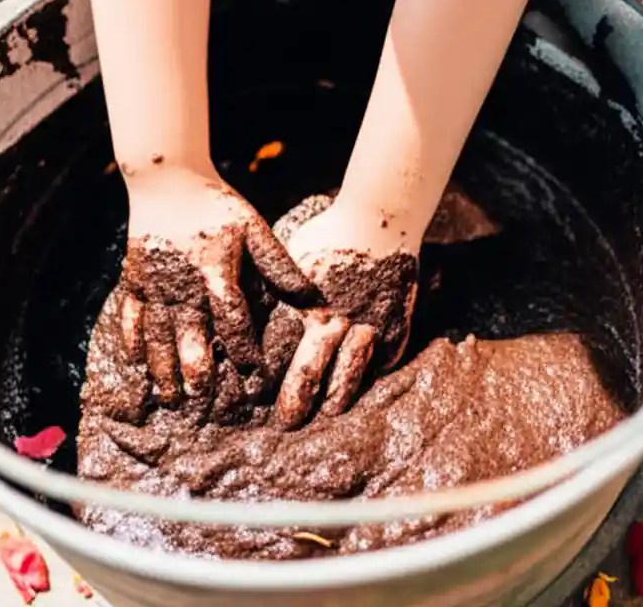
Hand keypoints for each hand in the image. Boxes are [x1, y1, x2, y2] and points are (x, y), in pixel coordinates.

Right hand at [84, 169, 314, 423]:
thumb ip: (279, 265)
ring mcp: (154, 285)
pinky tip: (137, 364)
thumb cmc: (216, 204)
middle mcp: (183, 285)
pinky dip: (133, 341)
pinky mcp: (134, 280)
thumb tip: (311, 297)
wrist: (166, 179)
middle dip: (195, 368)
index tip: (253, 376)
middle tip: (200, 395)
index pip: (232, 319)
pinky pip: (131, 317)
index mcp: (216, 272)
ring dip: (163, 367)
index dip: (243, 349)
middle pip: (189, 335)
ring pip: (158, 335)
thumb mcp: (253, 229)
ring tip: (170, 396)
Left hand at [263, 195, 418, 429]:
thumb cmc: (327, 234)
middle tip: (285, 424)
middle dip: (297, 398)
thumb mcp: (291, 254)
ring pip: (353, 370)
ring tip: (328, 415)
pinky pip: (384, 357)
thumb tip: (245, 312)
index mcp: (309, 302)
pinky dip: (372, 373)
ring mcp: (371, 324)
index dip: (268, 375)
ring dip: (338, 395)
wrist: (381, 219)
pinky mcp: (396, 325)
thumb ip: (275, 285)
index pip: (282, 349)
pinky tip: (361, 387)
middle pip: (315, 367)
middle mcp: (339, 319)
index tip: (253, 396)